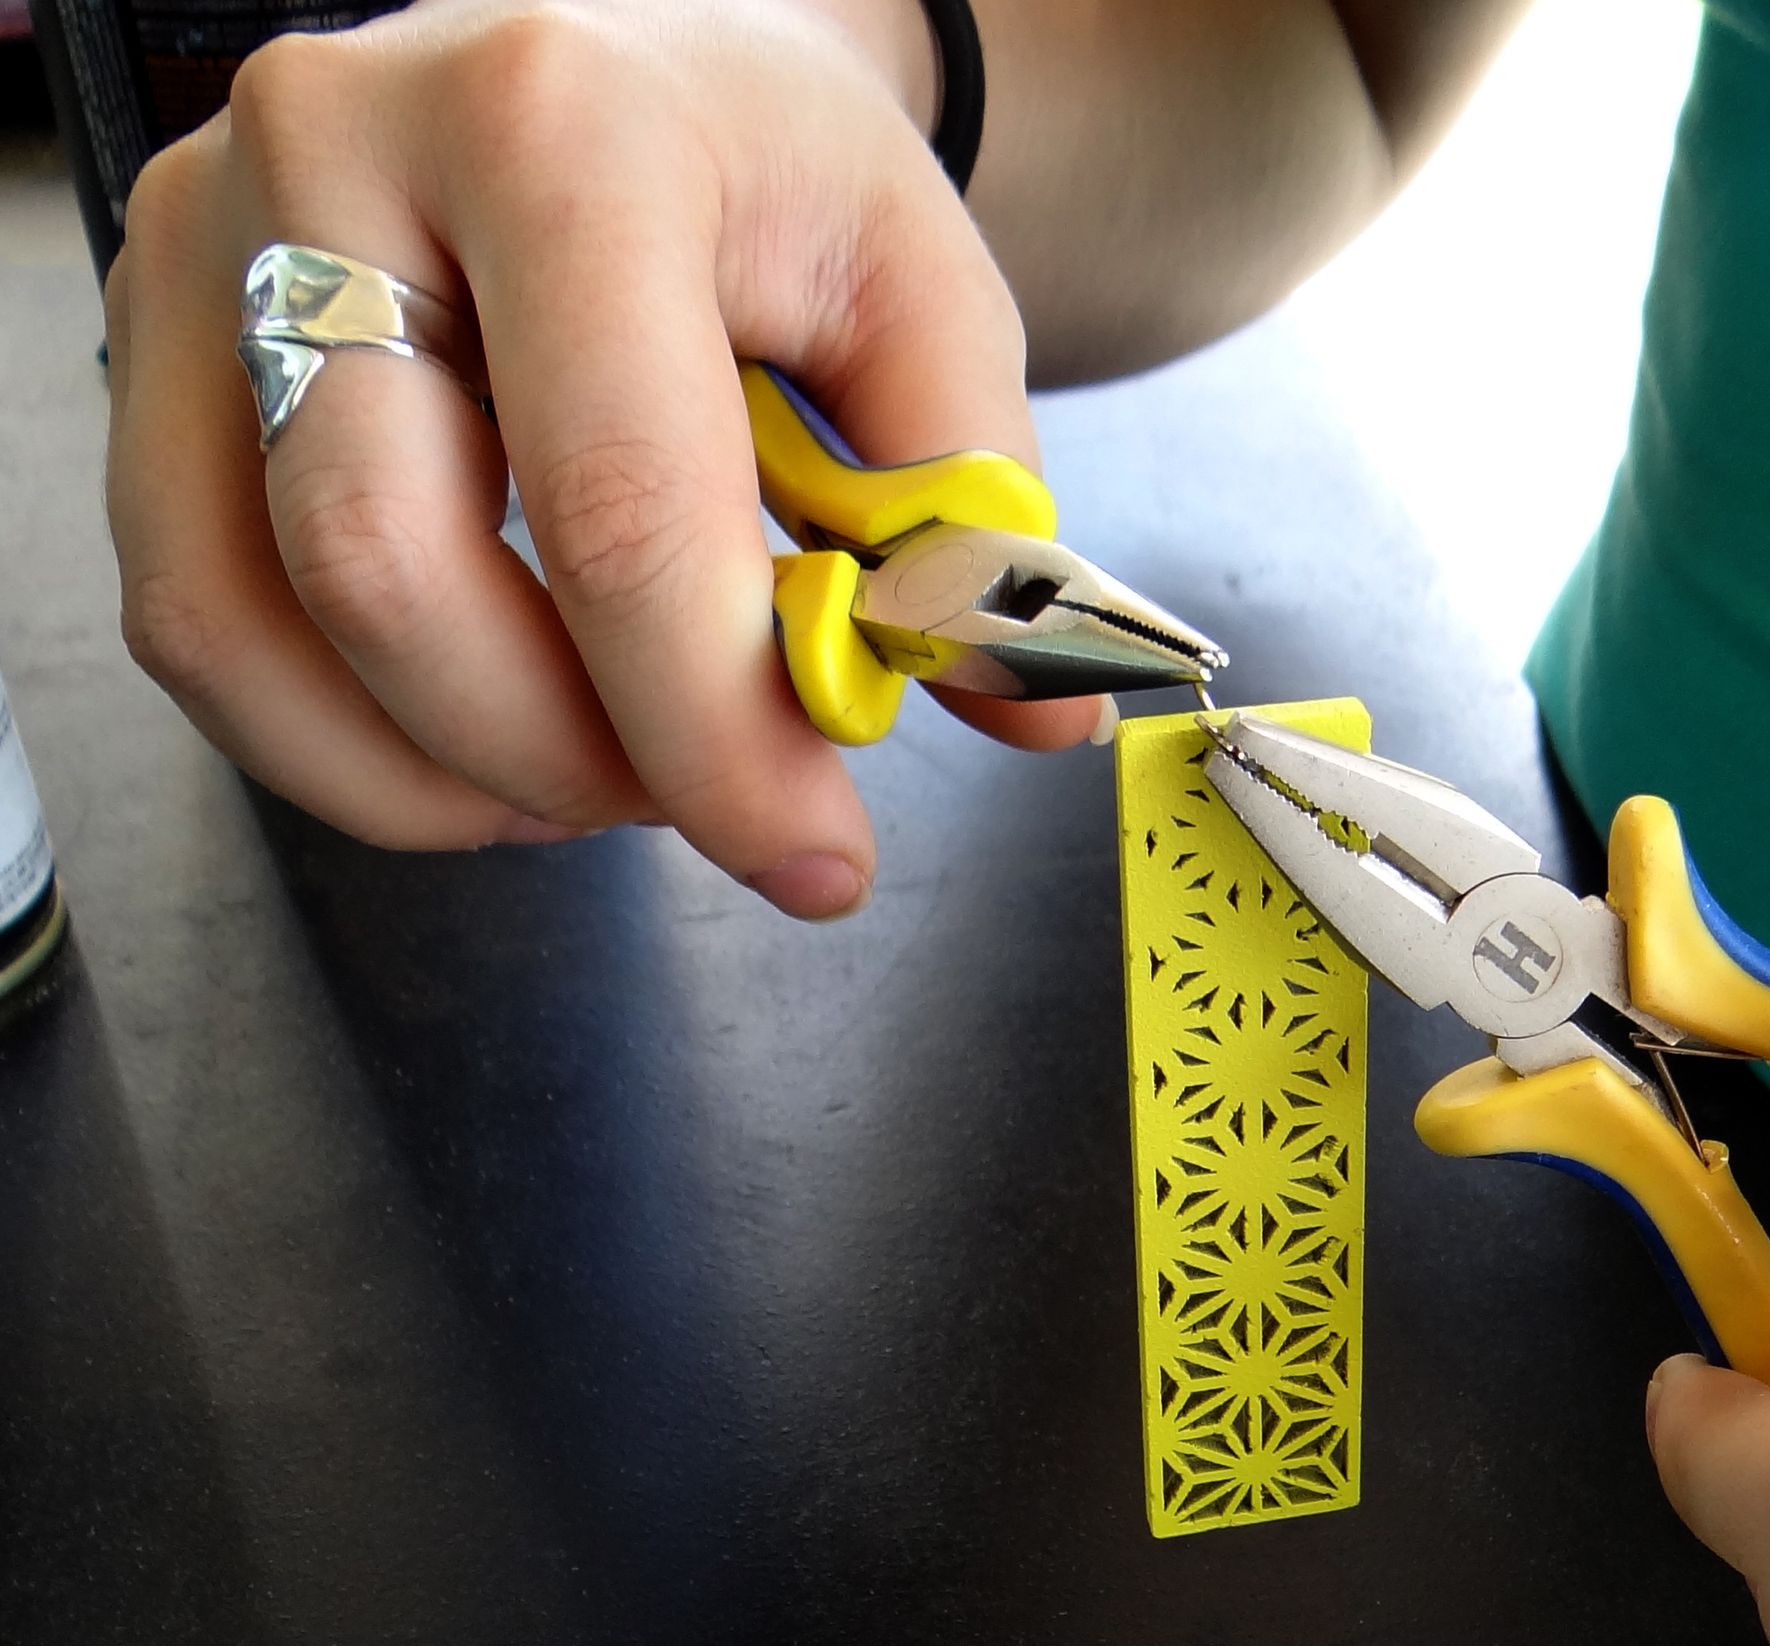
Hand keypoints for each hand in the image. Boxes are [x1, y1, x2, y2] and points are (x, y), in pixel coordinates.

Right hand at [104, 0, 1096, 918]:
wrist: (620, 52)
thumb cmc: (765, 173)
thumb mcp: (920, 298)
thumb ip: (969, 513)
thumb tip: (1032, 708)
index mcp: (564, 130)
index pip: (616, 505)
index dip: (716, 732)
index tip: (814, 853)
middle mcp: (339, 155)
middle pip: (389, 573)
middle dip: (563, 761)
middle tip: (696, 795)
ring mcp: (207, 242)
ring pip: (250, 619)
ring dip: (444, 772)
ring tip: (600, 768)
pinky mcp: (149, 334)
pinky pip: (196, 618)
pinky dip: (345, 741)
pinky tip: (485, 735)